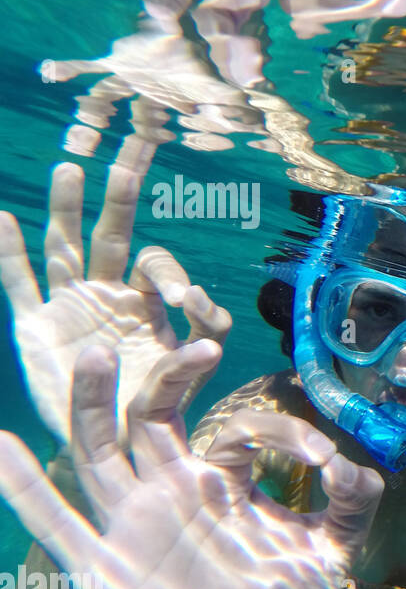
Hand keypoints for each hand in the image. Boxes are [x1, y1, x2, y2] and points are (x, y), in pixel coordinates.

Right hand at [0, 162, 230, 447]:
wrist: (111, 447)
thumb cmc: (152, 411)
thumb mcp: (186, 378)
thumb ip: (200, 344)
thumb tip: (202, 310)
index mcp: (145, 302)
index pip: (156, 266)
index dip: (170, 277)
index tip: (183, 306)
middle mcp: (107, 294)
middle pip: (112, 231)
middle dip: (123, 190)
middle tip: (138, 141)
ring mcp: (68, 306)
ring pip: (64, 245)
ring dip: (66, 208)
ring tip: (72, 168)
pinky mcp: (35, 327)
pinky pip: (18, 281)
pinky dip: (8, 252)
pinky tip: (2, 219)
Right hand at [0, 341, 384, 588]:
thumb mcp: (331, 551)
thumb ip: (350, 505)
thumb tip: (357, 465)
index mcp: (221, 480)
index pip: (235, 431)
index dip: (279, 434)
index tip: (323, 460)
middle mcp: (172, 490)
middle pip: (152, 416)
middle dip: (170, 377)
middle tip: (202, 346)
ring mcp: (134, 525)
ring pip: (100, 451)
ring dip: (93, 403)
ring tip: (97, 354)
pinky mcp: (106, 568)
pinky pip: (57, 524)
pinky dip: (23, 487)